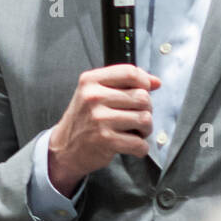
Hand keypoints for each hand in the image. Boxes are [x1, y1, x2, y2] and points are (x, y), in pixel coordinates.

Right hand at [47, 65, 161, 194]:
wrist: (64, 148)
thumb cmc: (84, 120)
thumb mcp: (95, 93)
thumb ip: (124, 83)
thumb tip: (156, 82)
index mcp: (91, 81)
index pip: (129, 72)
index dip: (145, 81)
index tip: (147, 90)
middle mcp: (94, 97)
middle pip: (142, 97)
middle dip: (147, 110)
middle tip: (137, 117)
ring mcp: (99, 119)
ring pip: (145, 119)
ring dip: (146, 129)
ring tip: (135, 131)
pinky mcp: (106, 140)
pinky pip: (139, 143)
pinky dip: (141, 148)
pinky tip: (132, 146)